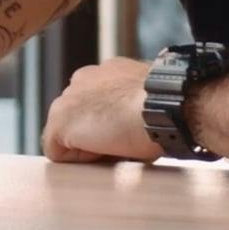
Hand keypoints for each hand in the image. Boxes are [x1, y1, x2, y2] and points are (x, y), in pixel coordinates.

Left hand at [43, 58, 160, 163]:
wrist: (165, 105)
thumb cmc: (169, 104)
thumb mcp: (152, 96)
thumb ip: (134, 100)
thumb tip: (137, 120)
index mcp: (108, 70)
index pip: (95, 99)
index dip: (111, 120)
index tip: (129, 129)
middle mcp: (84, 78)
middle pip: (79, 116)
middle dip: (96, 130)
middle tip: (124, 140)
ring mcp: (67, 99)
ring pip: (69, 134)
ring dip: (90, 144)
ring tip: (119, 145)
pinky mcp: (59, 123)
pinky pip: (61, 153)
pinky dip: (82, 159)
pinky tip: (107, 149)